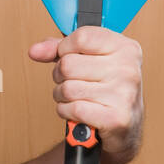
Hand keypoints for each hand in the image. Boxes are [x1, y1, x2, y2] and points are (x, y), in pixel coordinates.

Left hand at [28, 26, 144, 163]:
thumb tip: (35, 50)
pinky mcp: (115, 119)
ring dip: (62, 96)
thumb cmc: (105, 88)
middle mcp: (128, 69)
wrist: (124, 126)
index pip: (81, 37)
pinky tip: (79, 111)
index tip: (69, 56)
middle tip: (72, 82)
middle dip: (60, 76)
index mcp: (125, 48)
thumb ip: (60, 49)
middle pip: (68, 64)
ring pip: (67, 88)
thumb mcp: (88, 60)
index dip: (65, 48)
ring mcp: (124, 94)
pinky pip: (72, 109)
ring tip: (76, 98)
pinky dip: (67, 112)